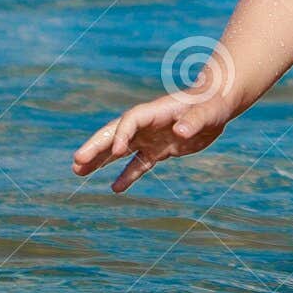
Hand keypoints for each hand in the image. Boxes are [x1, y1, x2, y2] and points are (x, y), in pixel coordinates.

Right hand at [72, 91, 231, 192]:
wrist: (216, 103)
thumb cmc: (213, 103)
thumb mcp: (208, 112)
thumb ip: (194, 121)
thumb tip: (179, 132)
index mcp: (156, 111)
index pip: (131, 121)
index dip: (122, 134)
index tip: (115, 153)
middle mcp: (147, 124)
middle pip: (115, 133)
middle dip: (96, 146)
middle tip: (76, 161)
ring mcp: (150, 137)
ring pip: (120, 149)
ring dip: (100, 160)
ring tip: (78, 171)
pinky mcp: (159, 149)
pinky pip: (139, 163)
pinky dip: (128, 175)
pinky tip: (115, 189)